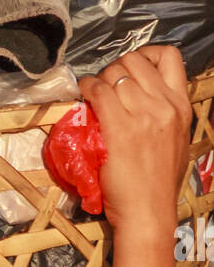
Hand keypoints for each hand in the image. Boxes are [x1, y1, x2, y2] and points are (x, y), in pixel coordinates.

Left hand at [77, 46, 192, 234]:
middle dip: (116, 68)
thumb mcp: (175, 141)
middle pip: (135, 61)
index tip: (131, 68)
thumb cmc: (157, 183)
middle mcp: (166, 106)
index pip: (170, 57)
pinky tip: (84, 95)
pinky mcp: (120, 128)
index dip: (146, 54)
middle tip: (106, 85)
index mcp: (182, 106)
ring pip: (115, 74)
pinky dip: (87, 88)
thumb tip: (141, 98)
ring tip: (93, 92)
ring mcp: (144, 116)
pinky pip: (99, 92)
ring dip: (99, 79)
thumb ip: (164, 115)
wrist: (148, 212)